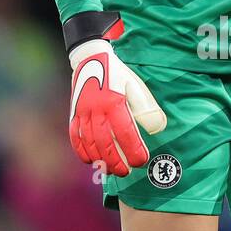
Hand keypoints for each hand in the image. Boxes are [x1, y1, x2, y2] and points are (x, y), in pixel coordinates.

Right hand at [69, 28, 165, 175]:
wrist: (90, 58)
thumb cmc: (119, 75)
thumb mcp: (136, 86)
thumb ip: (146, 107)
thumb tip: (156, 128)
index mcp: (114, 102)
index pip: (125, 133)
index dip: (133, 150)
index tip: (141, 161)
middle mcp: (96, 109)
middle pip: (105, 143)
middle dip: (116, 161)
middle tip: (126, 172)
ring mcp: (82, 112)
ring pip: (89, 143)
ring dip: (100, 160)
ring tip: (111, 170)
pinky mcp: (74, 113)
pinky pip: (75, 136)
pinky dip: (82, 151)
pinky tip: (90, 161)